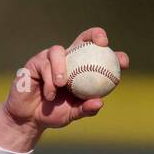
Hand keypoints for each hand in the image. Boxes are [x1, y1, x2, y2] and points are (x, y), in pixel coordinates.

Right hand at [0, 27, 130, 150]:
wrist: (29, 118)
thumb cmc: (53, 113)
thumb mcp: (73, 113)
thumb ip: (86, 109)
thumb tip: (101, 102)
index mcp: (82, 70)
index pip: (99, 58)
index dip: (114, 56)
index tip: (124, 62)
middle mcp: (68, 60)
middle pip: (83, 38)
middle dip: (95, 35)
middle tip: (102, 43)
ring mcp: (50, 59)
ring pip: (59, 51)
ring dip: (62, 66)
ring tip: (63, 84)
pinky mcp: (35, 63)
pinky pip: (43, 65)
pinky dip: (49, 81)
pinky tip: (51, 94)